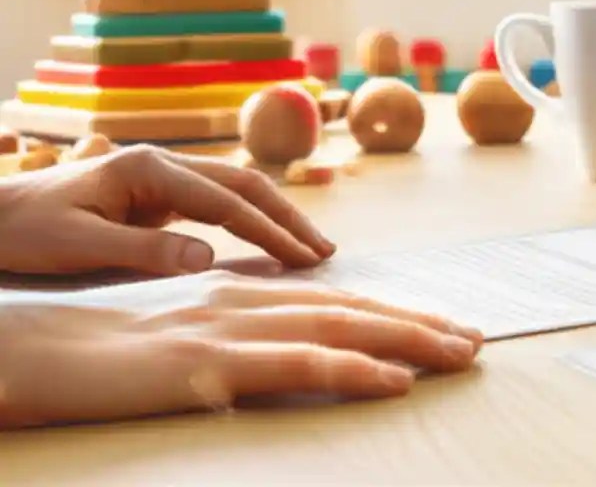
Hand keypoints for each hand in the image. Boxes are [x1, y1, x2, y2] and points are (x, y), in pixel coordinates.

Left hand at [0, 144, 333, 275]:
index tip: (303, 259)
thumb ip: (144, 251)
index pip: (225, 202)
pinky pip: (217, 206)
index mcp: (147, 169)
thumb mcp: (77, 245)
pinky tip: (270, 241)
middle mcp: (162, 165)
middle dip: (288, 218)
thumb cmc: (23, 232)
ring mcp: (161, 179)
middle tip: (325, 253)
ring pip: (235, 191)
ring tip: (311, 246)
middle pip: (243, 186)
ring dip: (275, 217)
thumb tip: (209, 258)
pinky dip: (250, 222)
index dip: (268, 231)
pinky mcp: (157, 198)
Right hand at [0, 271, 483, 427]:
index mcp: (241, 291)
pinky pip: (297, 364)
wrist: (29, 347)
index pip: (337, 300)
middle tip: (477, 340)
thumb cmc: (100, 348)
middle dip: (422, 323)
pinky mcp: (208, 364)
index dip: (396, 312)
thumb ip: (237, 337)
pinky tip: (394, 379)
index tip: (444, 326)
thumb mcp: (182, 334)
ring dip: (410, 340)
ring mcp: (230, 328)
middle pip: (354, 307)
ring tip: (462, 354)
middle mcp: (246, 299)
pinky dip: (353, 368)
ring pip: (341, 327)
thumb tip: (288, 355)